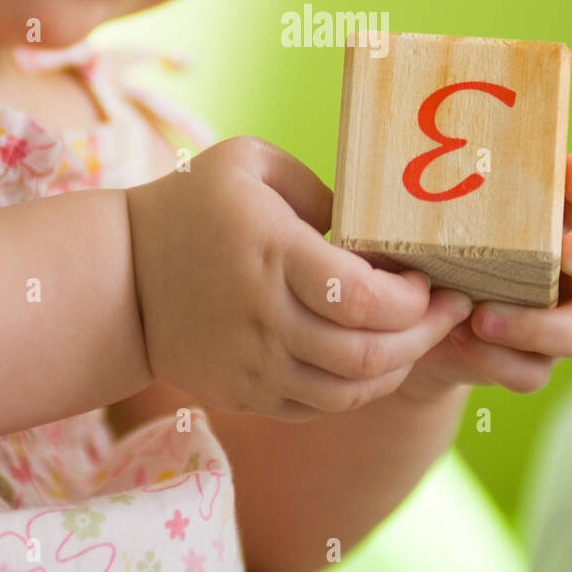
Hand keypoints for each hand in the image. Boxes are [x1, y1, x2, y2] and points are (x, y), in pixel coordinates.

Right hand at [126, 136, 471, 422]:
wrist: (119, 278)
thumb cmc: (190, 206)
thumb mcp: (247, 162)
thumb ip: (320, 188)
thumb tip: (372, 231)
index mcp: (273, 255)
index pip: (365, 300)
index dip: (415, 298)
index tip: (432, 277)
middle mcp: (267, 320)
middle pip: (369, 354)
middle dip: (426, 335)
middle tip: (451, 309)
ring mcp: (255, 366)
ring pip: (351, 392)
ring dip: (399, 367)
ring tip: (419, 335)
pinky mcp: (247, 394)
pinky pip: (321, 409)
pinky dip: (359, 390)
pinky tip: (375, 359)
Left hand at [394, 153, 571, 403]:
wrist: (411, 325)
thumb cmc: (429, 250)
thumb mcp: (429, 221)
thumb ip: (439, 198)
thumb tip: (409, 159)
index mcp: (553, 220)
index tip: (571, 171)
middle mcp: (568, 270)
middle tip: (566, 248)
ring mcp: (559, 321)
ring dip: (542, 326)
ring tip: (483, 318)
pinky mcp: (533, 364)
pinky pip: (536, 372)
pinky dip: (500, 360)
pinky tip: (462, 341)